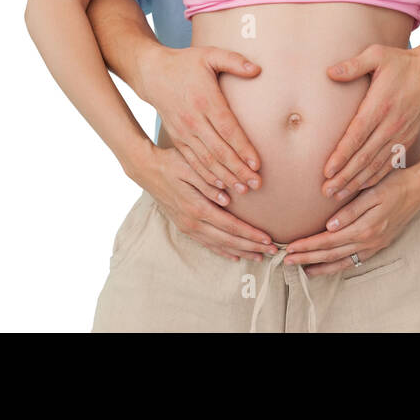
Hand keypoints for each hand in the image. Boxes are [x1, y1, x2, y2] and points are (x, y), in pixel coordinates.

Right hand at [130, 143, 277, 262]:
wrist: (147, 170)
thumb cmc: (171, 162)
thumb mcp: (189, 166)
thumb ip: (208, 182)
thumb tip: (226, 198)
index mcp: (196, 207)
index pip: (230, 226)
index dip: (250, 234)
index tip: (268, 238)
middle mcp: (192, 222)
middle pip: (227, 240)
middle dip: (251, 247)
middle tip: (273, 250)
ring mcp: (187, 226)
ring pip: (218, 245)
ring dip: (240, 251)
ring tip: (260, 256)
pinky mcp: (184, 226)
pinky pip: (207, 244)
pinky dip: (222, 251)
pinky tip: (235, 256)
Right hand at [139, 44, 263, 195]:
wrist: (152, 73)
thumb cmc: (186, 63)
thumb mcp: (210, 54)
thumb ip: (234, 60)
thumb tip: (257, 69)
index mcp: (205, 100)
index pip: (227, 129)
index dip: (243, 148)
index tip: (257, 163)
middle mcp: (193, 120)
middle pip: (218, 150)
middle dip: (238, 170)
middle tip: (257, 184)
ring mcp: (183, 132)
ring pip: (205, 160)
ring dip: (225, 177)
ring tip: (242, 190)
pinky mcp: (177, 139)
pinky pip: (193, 162)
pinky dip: (206, 176)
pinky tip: (220, 187)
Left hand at [283, 168, 419, 275]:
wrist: (419, 189)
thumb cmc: (395, 185)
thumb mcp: (372, 192)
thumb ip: (350, 210)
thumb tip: (330, 226)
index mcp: (365, 227)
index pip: (328, 240)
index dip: (308, 245)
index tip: (290, 247)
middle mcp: (369, 240)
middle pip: (332, 254)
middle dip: (307, 258)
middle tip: (286, 261)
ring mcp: (375, 245)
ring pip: (342, 261)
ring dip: (321, 267)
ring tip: (303, 270)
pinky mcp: (378, 245)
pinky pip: (354, 260)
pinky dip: (338, 266)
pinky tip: (328, 266)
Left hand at [320, 43, 419, 202]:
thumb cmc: (401, 62)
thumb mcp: (377, 55)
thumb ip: (353, 65)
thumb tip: (329, 72)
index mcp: (380, 105)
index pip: (357, 135)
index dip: (341, 155)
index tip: (326, 171)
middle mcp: (391, 124)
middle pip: (364, 156)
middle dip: (344, 176)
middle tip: (326, 191)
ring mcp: (400, 134)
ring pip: (376, 165)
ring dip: (357, 182)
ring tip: (338, 195)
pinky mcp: (407, 139)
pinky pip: (388, 163)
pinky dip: (374, 178)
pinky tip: (360, 187)